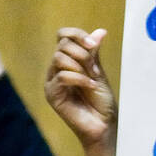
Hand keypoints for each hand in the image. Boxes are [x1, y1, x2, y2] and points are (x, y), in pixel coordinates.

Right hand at [45, 27, 115, 151]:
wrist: (103, 124)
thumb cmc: (101, 101)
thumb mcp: (98, 72)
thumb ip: (94, 53)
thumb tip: (100, 31)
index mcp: (67, 60)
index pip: (63, 36)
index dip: (77, 34)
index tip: (93, 44)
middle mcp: (56, 69)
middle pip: (61, 45)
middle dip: (82, 53)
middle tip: (95, 70)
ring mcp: (52, 81)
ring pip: (59, 58)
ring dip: (80, 66)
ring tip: (92, 79)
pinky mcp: (52, 94)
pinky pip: (62, 76)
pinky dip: (79, 79)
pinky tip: (90, 86)